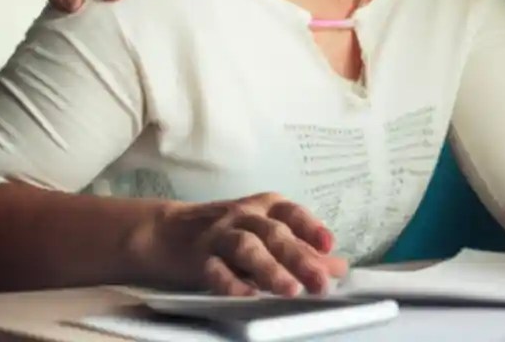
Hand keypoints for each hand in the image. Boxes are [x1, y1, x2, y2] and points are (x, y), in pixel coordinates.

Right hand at [146, 192, 348, 297]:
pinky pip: (215, 270)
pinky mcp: (198, 259)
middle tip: (320, 283)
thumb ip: (300, 249)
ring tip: (290, 290)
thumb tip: (340, 268)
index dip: (311, 228)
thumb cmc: (228, 233)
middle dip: (300, 258)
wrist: (165, 232)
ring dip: (270, 269)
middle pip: (274, 233)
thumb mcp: (265, 235)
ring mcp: (220, 236)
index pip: (292, 213)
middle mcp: (244, 217)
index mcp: (265, 207)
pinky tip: (247, 295)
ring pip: (247, 248)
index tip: (329, 246)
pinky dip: (231, 283)